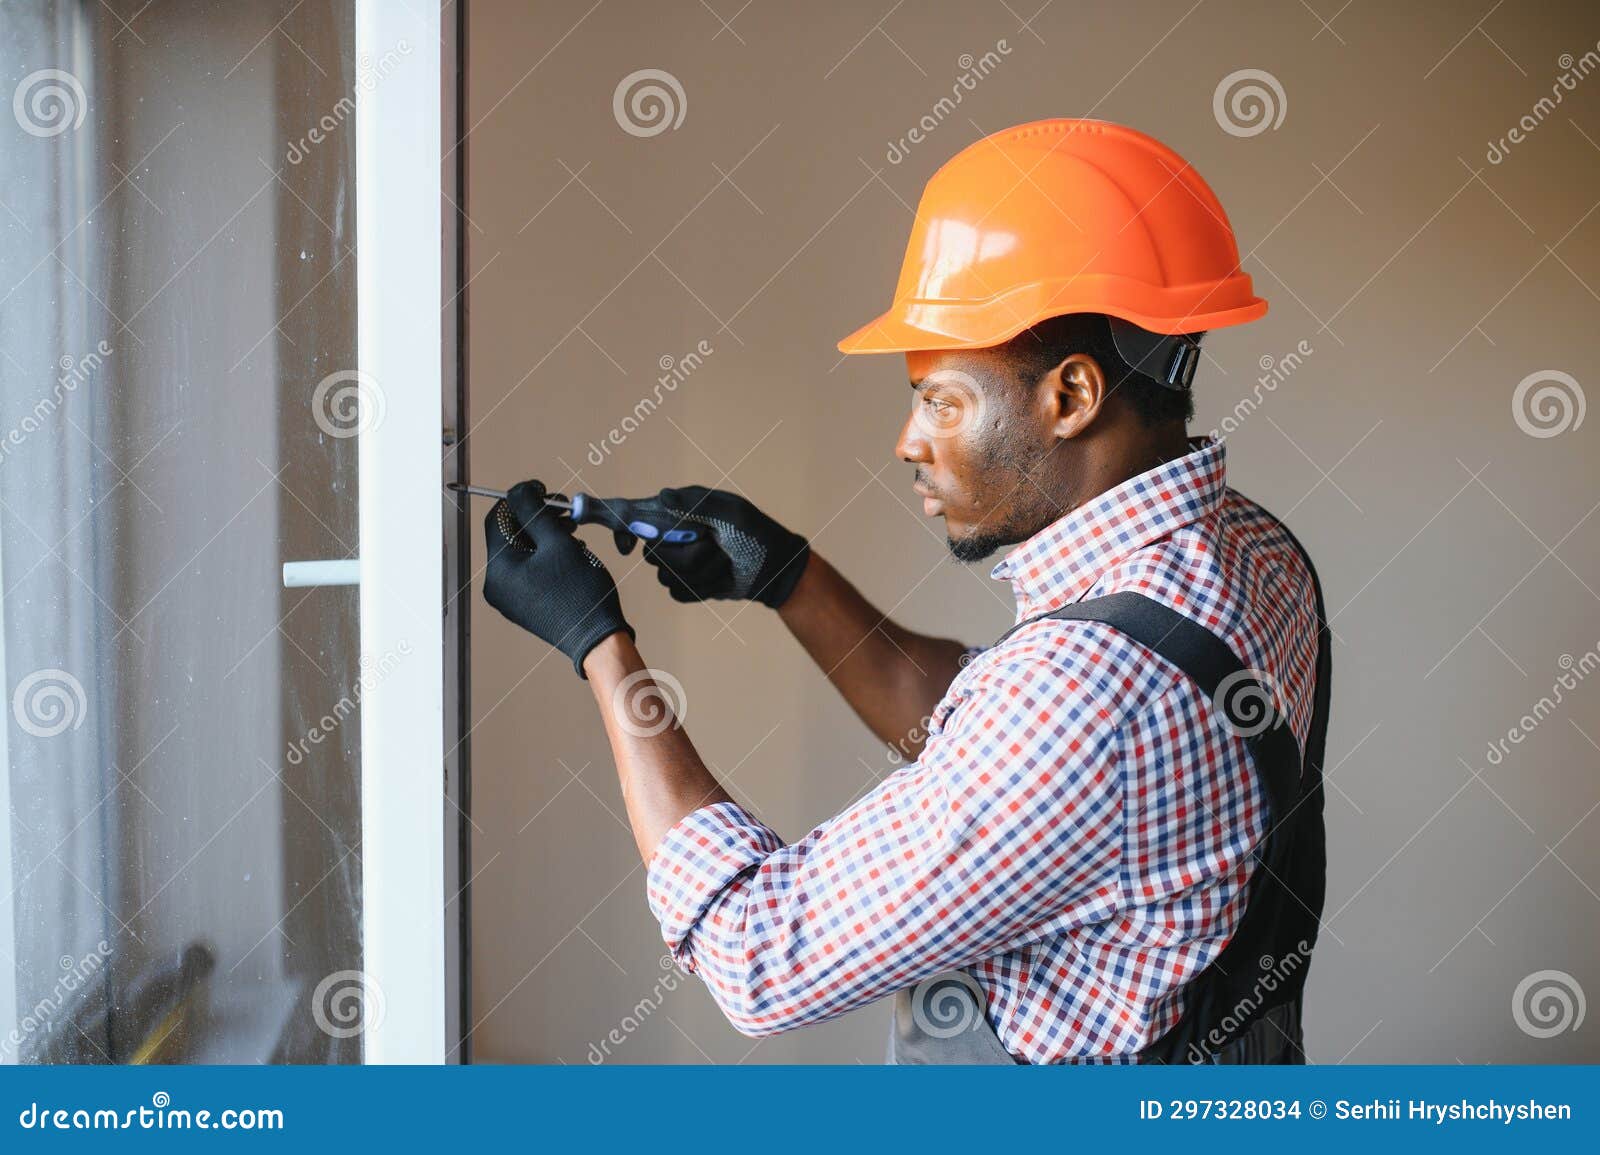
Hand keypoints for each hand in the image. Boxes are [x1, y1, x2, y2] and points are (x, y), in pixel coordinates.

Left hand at [482, 479, 633, 677]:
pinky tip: (568, 553)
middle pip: (509, 534)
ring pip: (520, 551)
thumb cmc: (580, 592)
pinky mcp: (524, 604)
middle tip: (563, 512)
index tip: (542, 490)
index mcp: (499, 568)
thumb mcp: (558, 543)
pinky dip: (545, 555)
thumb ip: (534, 512)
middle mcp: (497, 584)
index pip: (498, 518)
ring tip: (571, 533)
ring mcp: (509, 597)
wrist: (597, 638)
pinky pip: (528, 569)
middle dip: (536, 518)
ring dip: (543, 535)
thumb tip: (519, 490)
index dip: (520, 498)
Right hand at [596, 486, 809, 607]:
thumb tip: (662, 495)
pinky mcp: (687, 584)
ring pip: (667, 577)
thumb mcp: (731, 514)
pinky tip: (720, 578)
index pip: (634, 515)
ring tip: (723, 560)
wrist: (775, 569)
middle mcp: (673, 535)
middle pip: (652, 554)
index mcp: (678, 512)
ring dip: (701, 572)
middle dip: (686, 555)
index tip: (617, 539)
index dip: (616, 523)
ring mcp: (679, 561)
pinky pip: (678, 593)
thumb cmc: (757, 534)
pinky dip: (703, 588)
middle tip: (713, 544)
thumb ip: (696, 504)